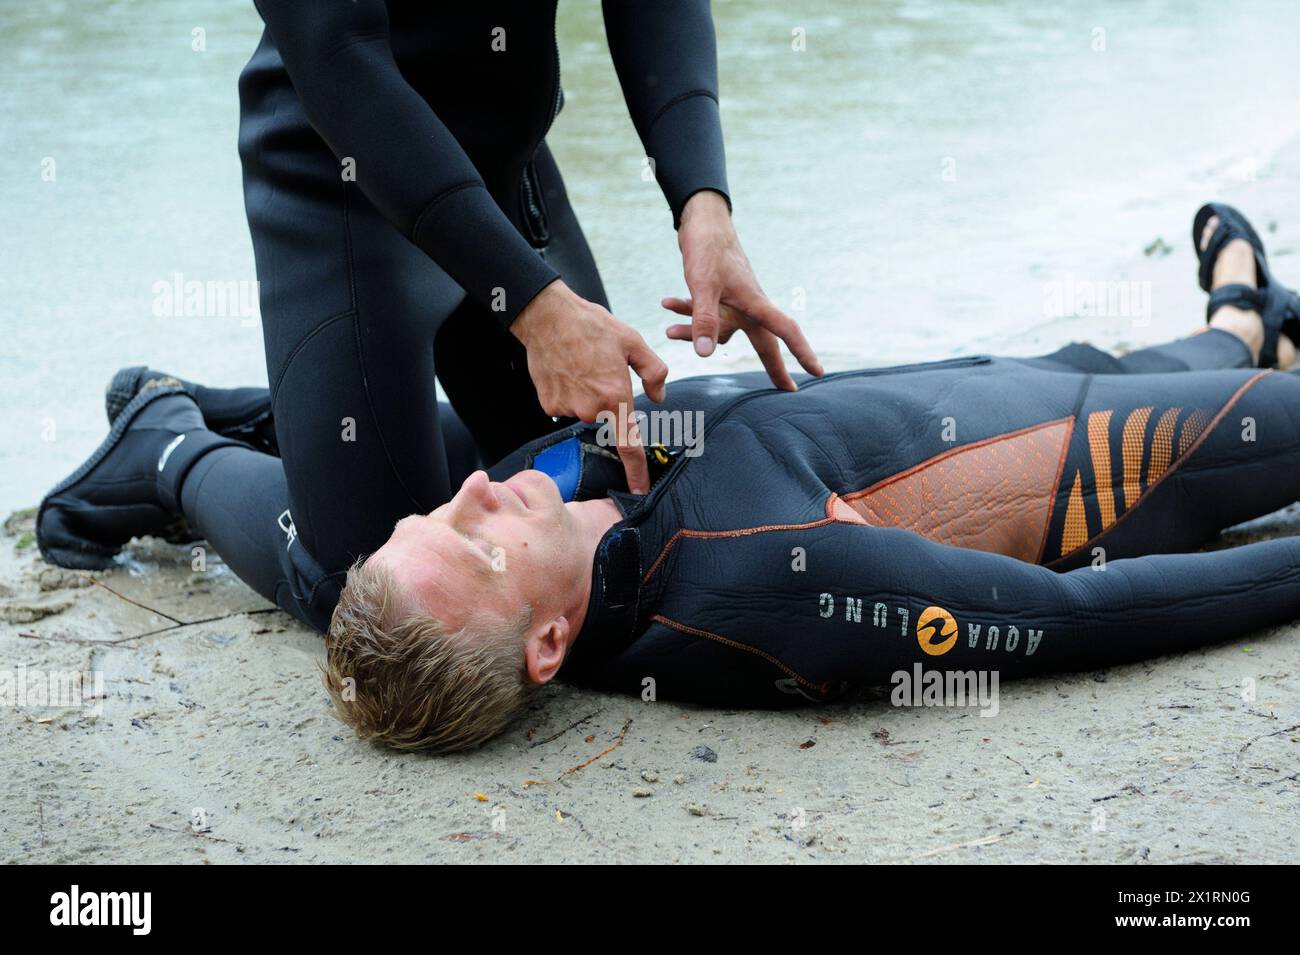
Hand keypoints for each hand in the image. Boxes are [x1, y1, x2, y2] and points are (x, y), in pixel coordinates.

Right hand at [512, 280, 667, 493]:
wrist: (548, 317)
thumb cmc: (592, 327)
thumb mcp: (633, 343)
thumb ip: (654, 372)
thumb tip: (659, 398)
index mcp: (615, 396)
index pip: (629, 445)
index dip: (636, 471)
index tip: (640, 490)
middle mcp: (591, 409)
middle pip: (607, 419)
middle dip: (608, 401)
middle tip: (601, 369)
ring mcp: (567, 409)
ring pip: (586, 412)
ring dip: (588, 396)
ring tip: (582, 365)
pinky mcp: (549, 406)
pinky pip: (566, 408)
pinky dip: (569, 393)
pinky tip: (566, 371)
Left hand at [671, 190, 822, 390]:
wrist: (702, 219)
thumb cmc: (708, 248)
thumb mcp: (703, 285)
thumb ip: (703, 320)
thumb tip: (705, 354)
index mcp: (755, 303)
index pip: (785, 332)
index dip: (801, 353)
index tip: (817, 373)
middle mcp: (750, 304)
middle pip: (764, 341)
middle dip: (773, 365)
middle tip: (787, 389)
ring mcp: (736, 299)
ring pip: (723, 328)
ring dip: (694, 331)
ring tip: (669, 330)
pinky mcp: (721, 292)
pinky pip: (708, 312)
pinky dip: (688, 311)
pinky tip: (667, 305)